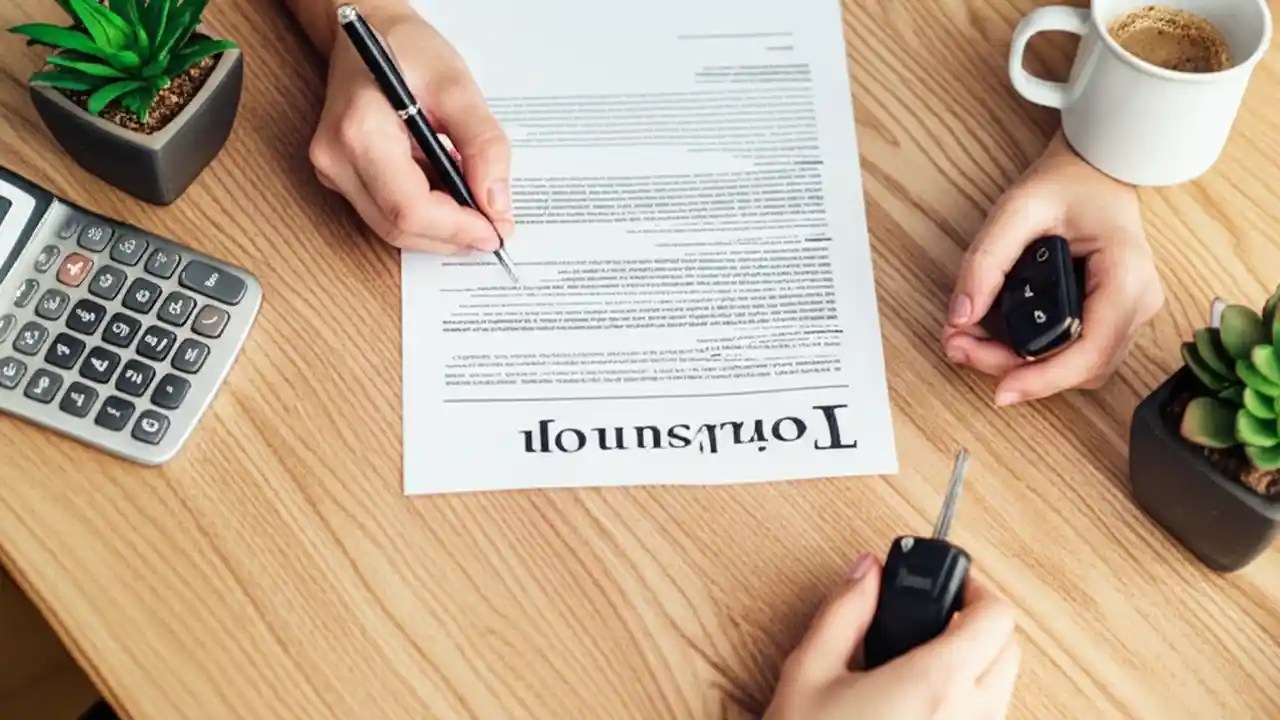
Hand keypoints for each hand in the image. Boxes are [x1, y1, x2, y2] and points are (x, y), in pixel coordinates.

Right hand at [307, 3, 511, 253]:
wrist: (367, 32)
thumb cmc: (406, 49)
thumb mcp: (457, 87)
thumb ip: (483, 145)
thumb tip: (497, 204)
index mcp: (360, 131)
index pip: (408, 208)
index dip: (457, 229)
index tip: (496, 230)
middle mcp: (336, 158)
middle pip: (398, 228)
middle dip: (452, 236)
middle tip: (495, 226)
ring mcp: (333, 171)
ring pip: (392, 229)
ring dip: (440, 229)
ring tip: (476, 208)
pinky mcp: (342, 177)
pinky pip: (386, 213)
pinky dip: (425, 215)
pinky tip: (449, 193)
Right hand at [763, 554, 1019, 719]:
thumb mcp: (811, 672)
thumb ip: (844, 612)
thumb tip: (866, 572)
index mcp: (935, 683)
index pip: (996, 618)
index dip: (978, 589)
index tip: (952, 583)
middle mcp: (969, 718)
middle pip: (1009, 650)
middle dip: (980, 624)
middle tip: (938, 616)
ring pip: (1002, 691)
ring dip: (978, 665)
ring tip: (925, 661)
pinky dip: (967, 701)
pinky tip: (921, 704)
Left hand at [941, 131, 1163, 405]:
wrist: (1095, 172)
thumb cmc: (1066, 185)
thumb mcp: (1017, 209)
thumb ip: (985, 261)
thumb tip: (960, 316)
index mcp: (1126, 275)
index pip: (1091, 350)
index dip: (1045, 379)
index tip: (1002, 392)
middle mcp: (1138, 302)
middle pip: (1081, 365)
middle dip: (1018, 369)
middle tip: (960, 348)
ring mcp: (1130, 314)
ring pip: (1078, 367)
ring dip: (1022, 366)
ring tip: (968, 343)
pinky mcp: (1113, 319)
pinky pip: (1077, 353)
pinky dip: (1035, 356)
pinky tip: (995, 340)